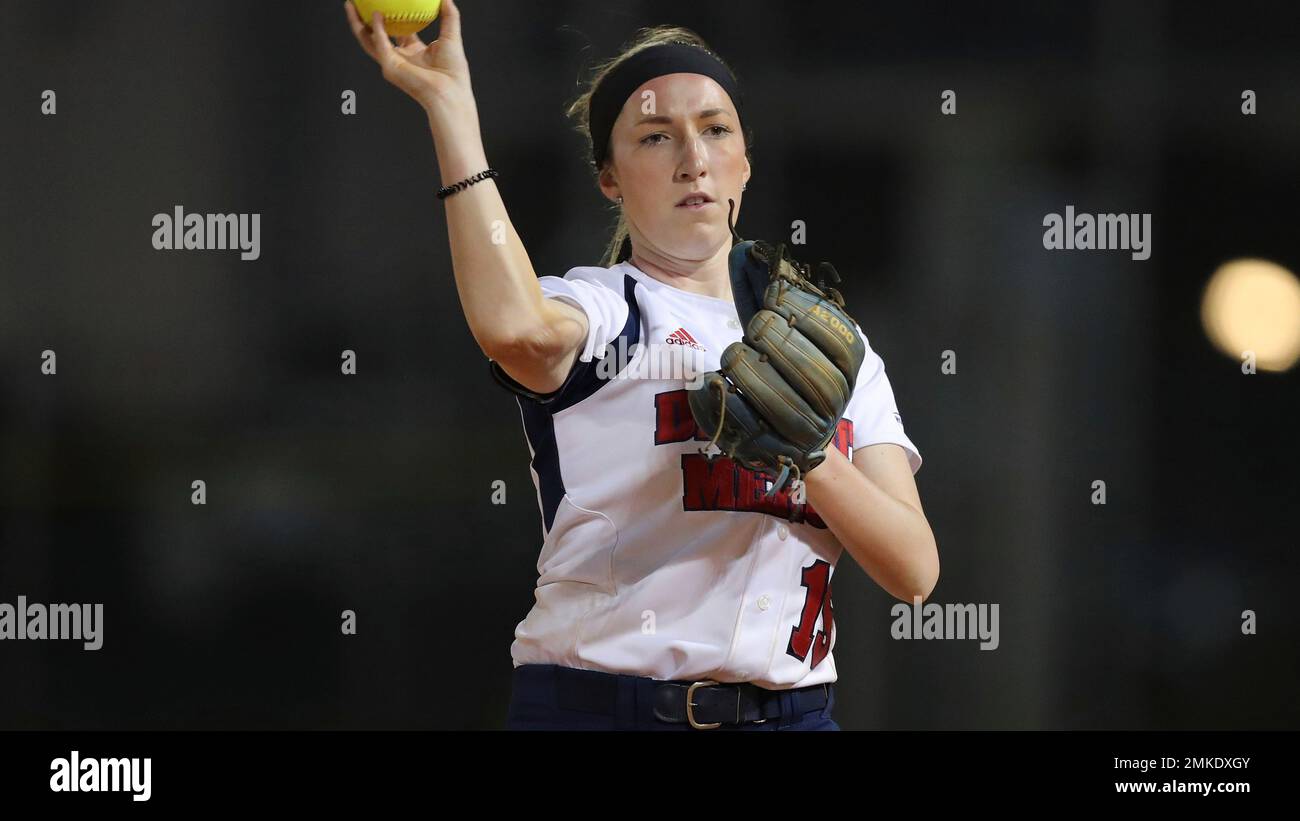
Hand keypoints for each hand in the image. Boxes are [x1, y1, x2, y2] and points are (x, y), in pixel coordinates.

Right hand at [344, 0, 472, 111]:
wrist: (450, 91)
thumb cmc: (454, 71)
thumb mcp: (451, 36)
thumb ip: (449, 16)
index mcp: (413, 52)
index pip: (397, 31)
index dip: (390, 16)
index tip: (385, 2)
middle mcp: (400, 58)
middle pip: (376, 34)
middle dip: (365, 18)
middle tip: (360, 2)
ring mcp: (392, 63)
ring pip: (368, 40)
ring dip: (357, 22)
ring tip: (351, 5)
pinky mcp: (390, 67)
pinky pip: (380, 44)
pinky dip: (377, 29)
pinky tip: (376, 13)